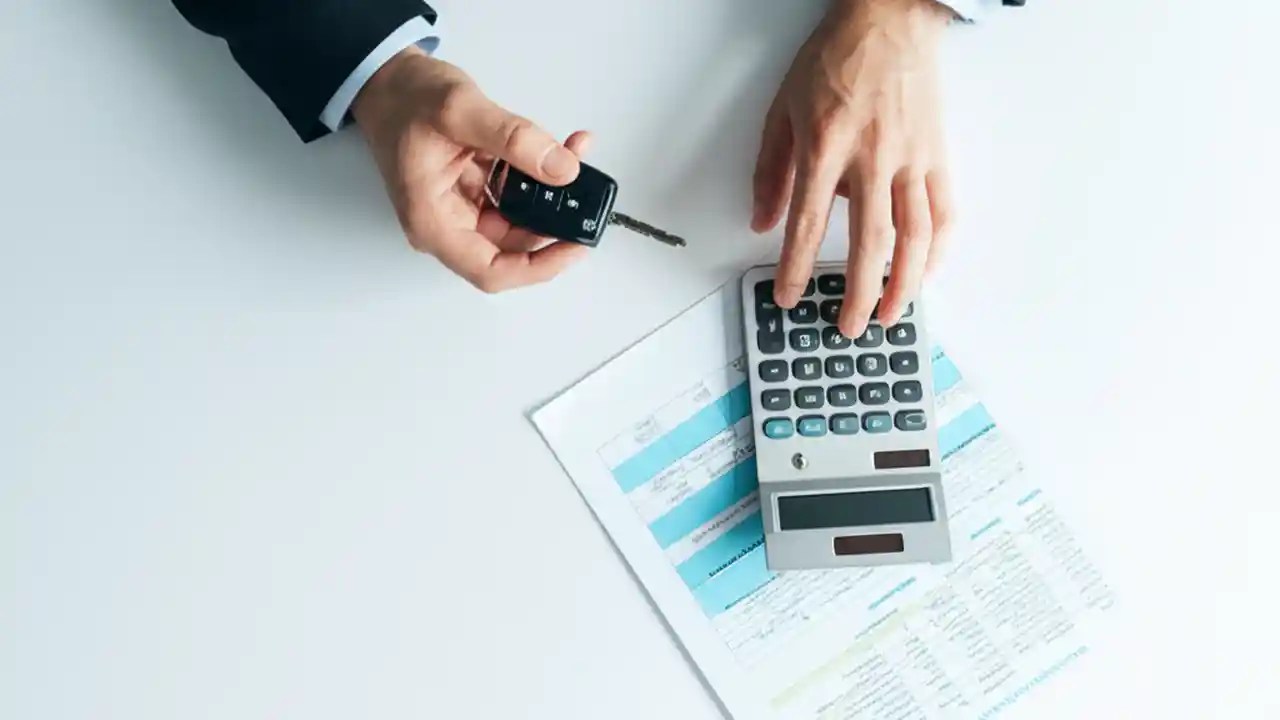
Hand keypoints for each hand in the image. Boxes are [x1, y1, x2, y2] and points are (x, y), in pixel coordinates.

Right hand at [352, 47, 591, 292]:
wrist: (385, 80)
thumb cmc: (403, 98)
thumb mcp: (459, 109)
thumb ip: (513, 139)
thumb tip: (561, 169)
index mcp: (433, 221)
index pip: (491, 271)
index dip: (538, 268)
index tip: (574, 247)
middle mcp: (447, 224)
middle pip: (512, 247)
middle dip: (553, 222)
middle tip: (586, 195)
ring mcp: (461, 209)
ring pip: (519, 220)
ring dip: (551, 194)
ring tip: (573, 155)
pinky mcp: (474, 191)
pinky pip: (516, 195)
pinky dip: (539, 176)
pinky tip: (559, 149)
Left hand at [752, 0, 954, 337]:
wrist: (888, 18)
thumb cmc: (835, 58)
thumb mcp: (783, 109)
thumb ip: (771, 170)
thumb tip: (762, 221)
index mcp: (827, 147)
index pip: (809, 224)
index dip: (798, 269)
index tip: (789, 297)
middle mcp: (872, 157)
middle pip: (869, 243)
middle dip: (859, 294)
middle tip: (848, 326)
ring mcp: (911, 158)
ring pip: (914, 236)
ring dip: (904, 284)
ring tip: (890, 314)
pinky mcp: (937, 154)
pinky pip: (943, 211)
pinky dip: (937, 249)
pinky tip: (925, 272)